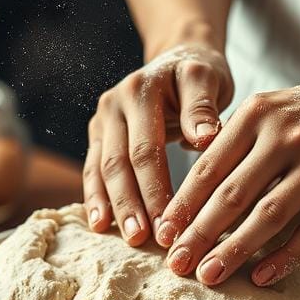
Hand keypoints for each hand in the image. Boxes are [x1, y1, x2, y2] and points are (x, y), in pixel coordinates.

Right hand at [83, 43, 233, 245]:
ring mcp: (102, 120)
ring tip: (127, 239)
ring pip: (101, 170)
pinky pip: (93, 170)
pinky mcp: (98, 135)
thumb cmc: (198, 74)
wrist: (177, 58)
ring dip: (113, 208)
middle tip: (144, 240)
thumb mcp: (207, 79)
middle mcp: (114, 104)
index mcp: (140, 90)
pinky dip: (96, 198)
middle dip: (131, 205)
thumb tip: (206, 138)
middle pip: (118, 164)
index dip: (155, 188)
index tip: (170, 222)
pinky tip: (100, 225)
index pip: (145, 149)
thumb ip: (203, 107)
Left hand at [157, 69, 299, 285]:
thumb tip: (188, 197)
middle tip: (174, 265)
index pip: (210, 166)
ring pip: (269, 215)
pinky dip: (284, 257)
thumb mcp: (274, 111)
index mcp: (259, 114)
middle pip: (232, 194)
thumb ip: (236, 143)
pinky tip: (260, 277)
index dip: (183, 204)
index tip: (161, 235)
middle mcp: (287, 135)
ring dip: (234, 250)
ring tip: (208, 276)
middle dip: (198, 234)